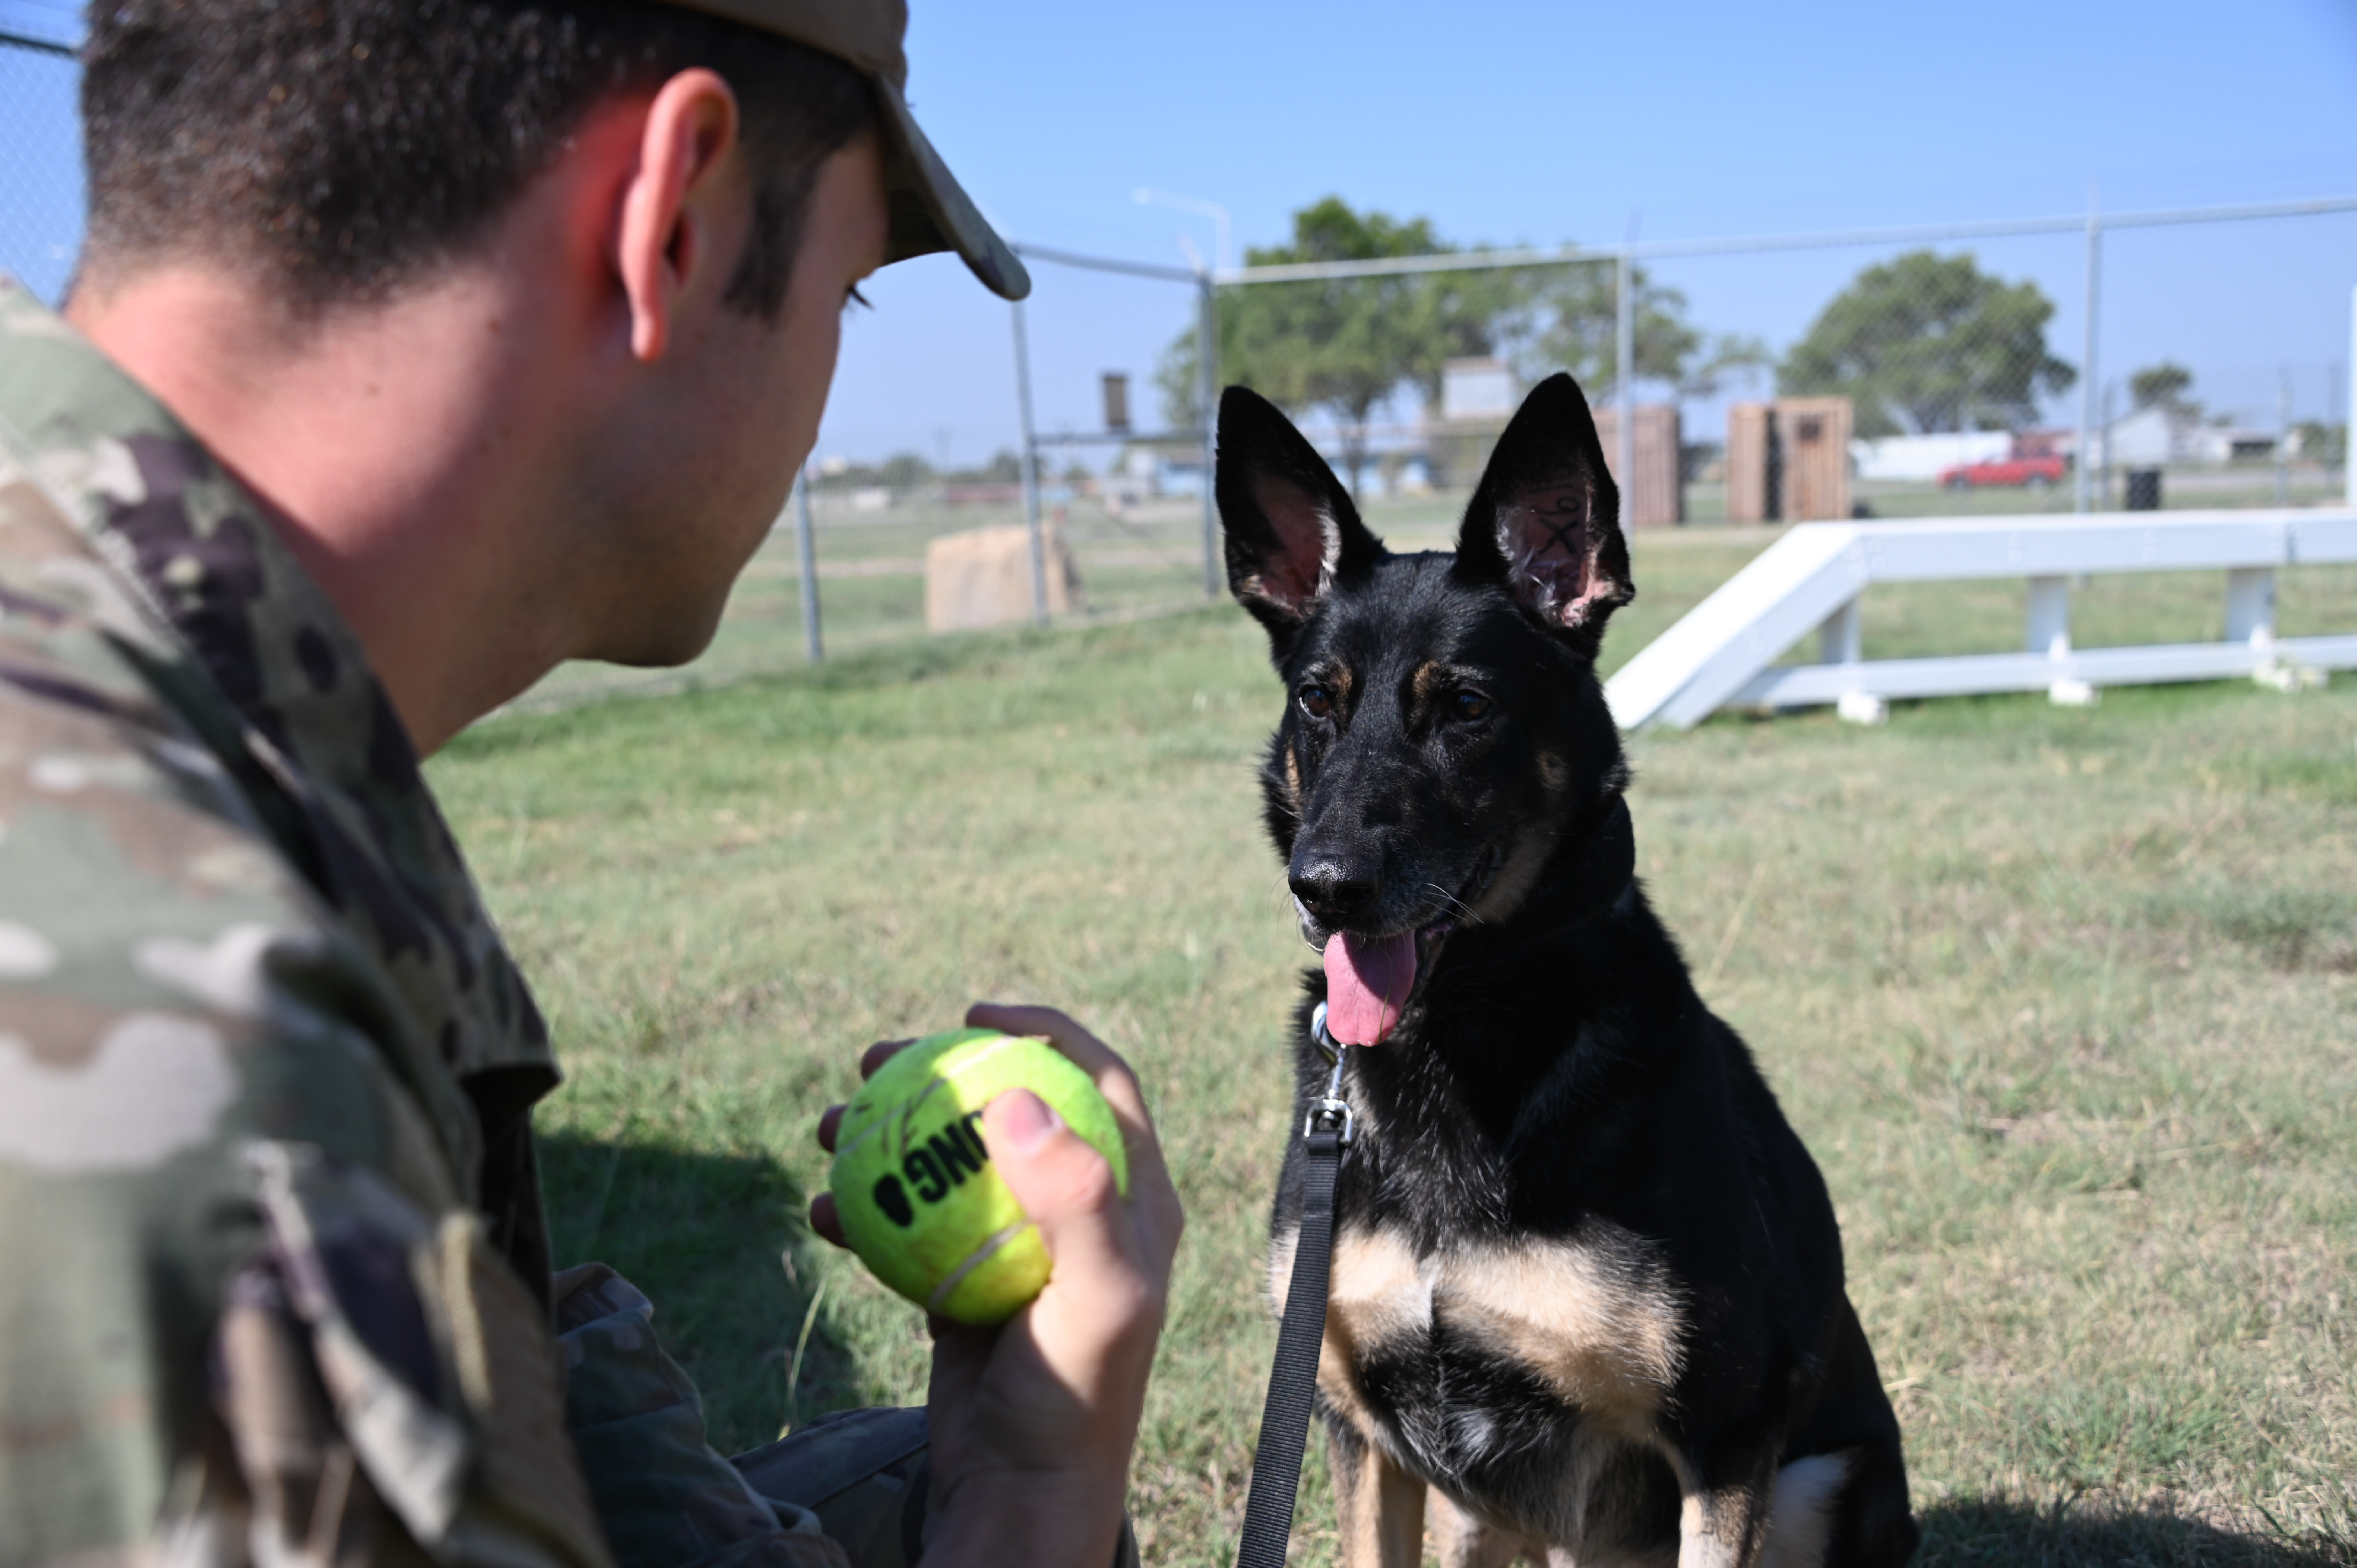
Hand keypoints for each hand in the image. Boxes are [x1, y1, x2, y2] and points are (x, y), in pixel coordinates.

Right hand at [811, 1004, 1183, 1567]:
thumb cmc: (1075, 1396)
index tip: (973, 1015)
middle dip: (940, 1072)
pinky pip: (909, 1226)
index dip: (1044, 1031)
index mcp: (1134, 1198)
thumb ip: (1075, 1197)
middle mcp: (1078, 1210)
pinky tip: (825, 1213)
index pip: (1098, 1081)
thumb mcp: (1096, 1296)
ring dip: (888, 1135)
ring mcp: (1017, 1244)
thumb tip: (1016, 1100)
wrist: (1020, 1489)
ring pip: (948, 1161)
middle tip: (877, 1060)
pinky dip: (865, 1211)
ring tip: (832, 1124)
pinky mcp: (965, 1282)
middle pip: (1008, 1107)